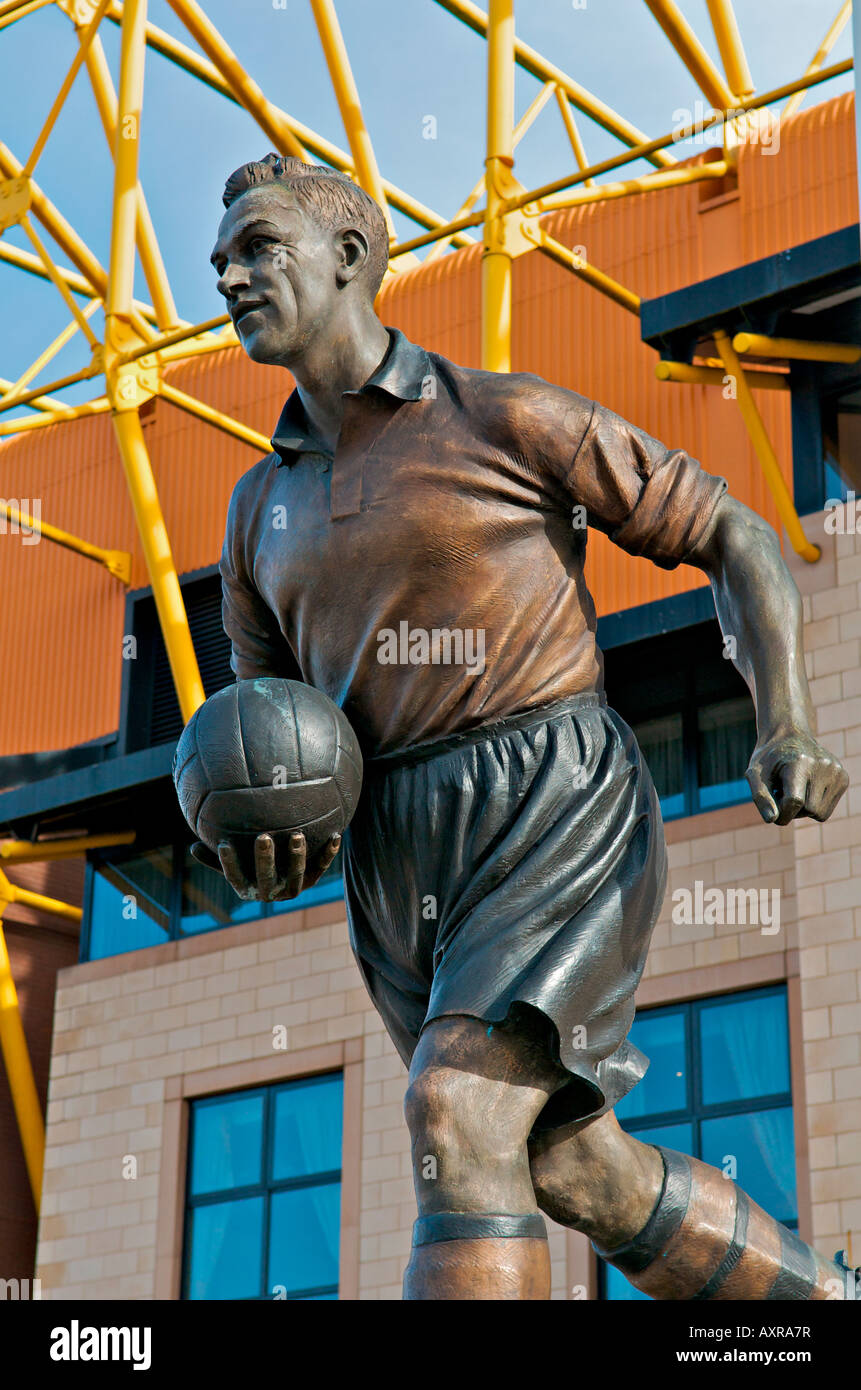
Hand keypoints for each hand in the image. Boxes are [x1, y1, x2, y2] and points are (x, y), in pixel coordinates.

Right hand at [190, 831, 341, 901]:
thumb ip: (214, 858)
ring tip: (298, 835)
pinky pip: (321, 867)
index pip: (236, 877)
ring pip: (296, 875)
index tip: (224, 844)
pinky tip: (336, 835)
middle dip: (265, 859)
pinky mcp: (311, 880)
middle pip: (267, 877)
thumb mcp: (233, 863)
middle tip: (264, 837)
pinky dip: (328, 853)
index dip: (229, 864)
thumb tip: (191, 847)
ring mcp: (292, 888)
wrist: (283, 877)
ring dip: (297, 857)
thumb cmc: (249, 864)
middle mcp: (270, 892)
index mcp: (247, 889)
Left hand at [746, 727, 847, 824]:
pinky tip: (806, 789)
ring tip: (795, 791)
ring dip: (804, 810)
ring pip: (820, 814)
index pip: (794, 802)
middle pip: (809, 810)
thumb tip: (773, 819)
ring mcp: (836, 771)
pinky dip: (814, 805)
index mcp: (800, 762)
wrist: (788, 735)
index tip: (773, 811)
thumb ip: (760, 797)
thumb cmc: (769, 759)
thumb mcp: (755, 773)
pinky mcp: (843, 778)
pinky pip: (827, 810)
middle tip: (782, 794)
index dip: (781, 813)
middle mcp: (823, 765)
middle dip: (793, 810)